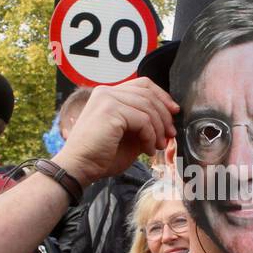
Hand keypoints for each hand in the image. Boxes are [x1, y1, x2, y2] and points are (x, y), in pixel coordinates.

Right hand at [53, 78, 177, 187]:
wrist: (79, 168)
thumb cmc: (100, 157)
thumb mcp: (128, 136)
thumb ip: (144, 124)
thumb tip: (168, 123)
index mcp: (108, 94)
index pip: (143, 84)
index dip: (162, 96)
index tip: (173, 112)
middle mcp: (106, 91)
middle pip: (148, 93)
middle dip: (164, 115)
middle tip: (170, 135)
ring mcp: (107, 99)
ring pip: (148, 107)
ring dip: (158, 129)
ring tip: (158, 146)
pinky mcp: (110, 110)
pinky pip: (143, 120)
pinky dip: (150, 136)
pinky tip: (147, 150)